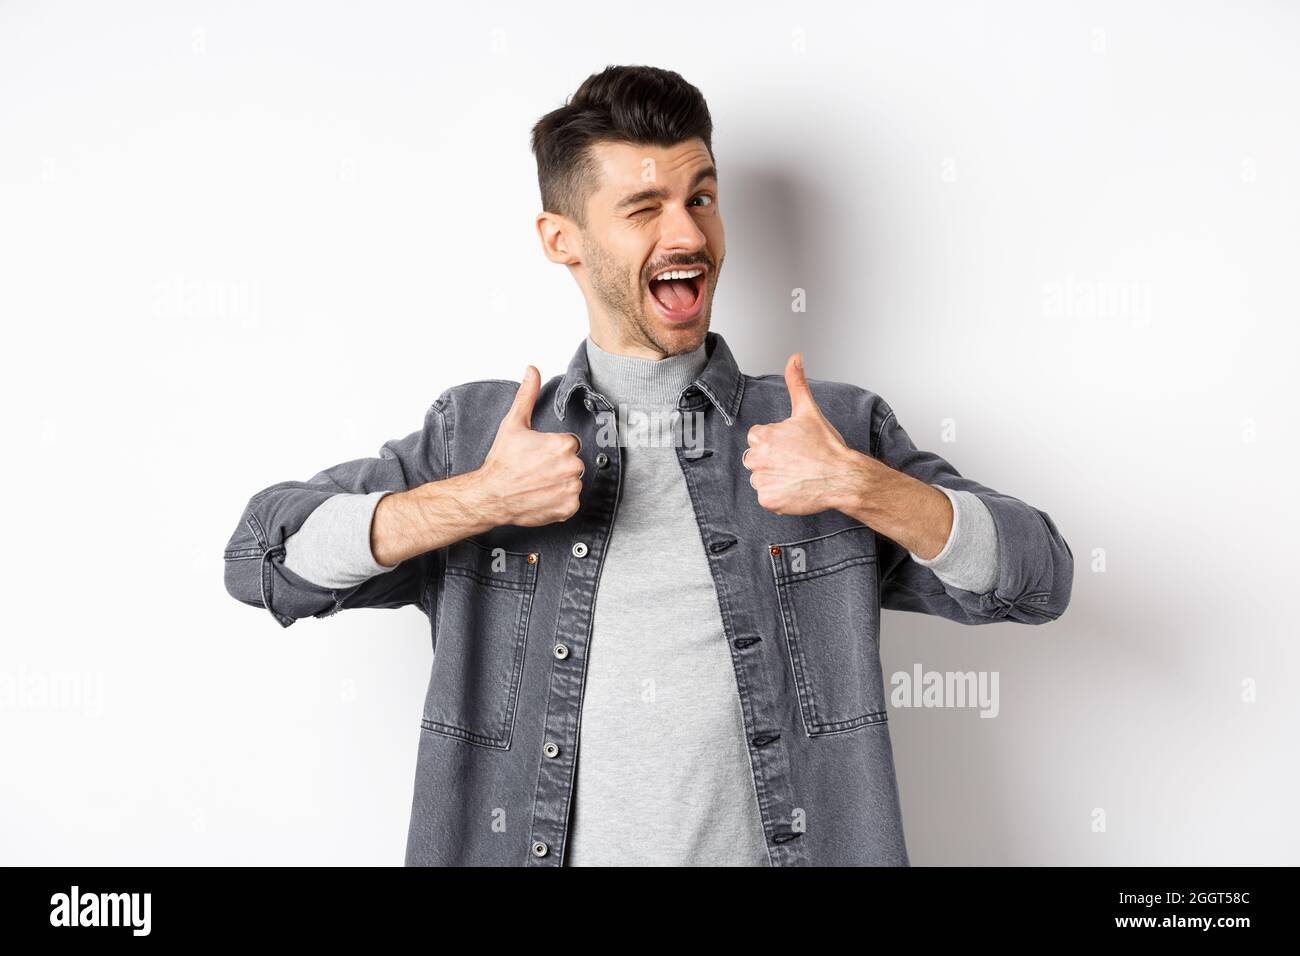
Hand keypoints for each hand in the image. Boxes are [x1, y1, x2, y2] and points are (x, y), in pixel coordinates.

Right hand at [471, 366, 584, 526]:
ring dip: (559, 484)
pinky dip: (559, 502)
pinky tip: (541, 496)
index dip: (553, 449)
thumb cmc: (501, 462)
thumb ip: (527, 395)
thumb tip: (532, 370)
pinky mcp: (568, 508)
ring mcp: (571, 489)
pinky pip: (571, 503)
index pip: (570, 444)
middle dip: (558, 466)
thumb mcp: (513, 423)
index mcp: (564, 444)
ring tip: (537, 484)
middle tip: (535, 470)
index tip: (537, 455)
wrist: (490, 495)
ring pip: (573, 482)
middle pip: (573, 463)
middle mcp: (572, 466)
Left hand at [742, 353, 865, 515]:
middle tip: (797, 461)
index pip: (758, 438)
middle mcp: (757, 458)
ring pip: (761, 479)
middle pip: (756, 459)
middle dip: (772, 460)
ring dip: (775, 479)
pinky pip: (767, 499)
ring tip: (798, 475)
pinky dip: (779, 497)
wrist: (842, 477)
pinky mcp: (769, 501)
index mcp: (762, 435)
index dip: (777, 442)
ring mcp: (762, 481)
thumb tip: (795, 357)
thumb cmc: (827, 446)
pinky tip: (796, 489)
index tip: (794, 446)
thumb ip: (797, 383)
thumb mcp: (809, 411)